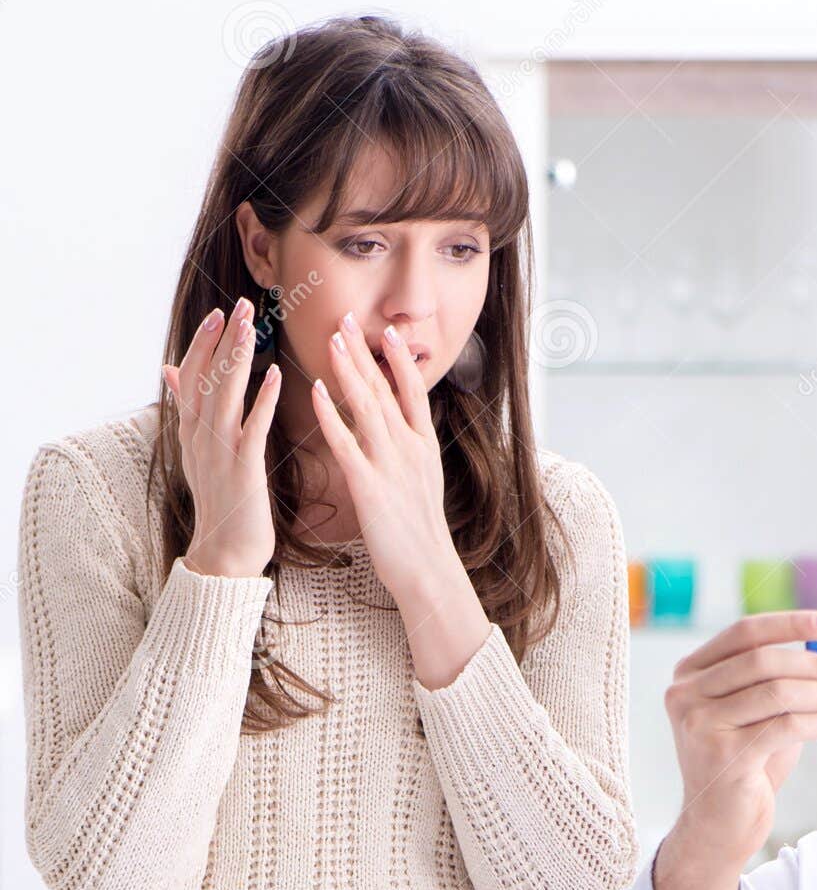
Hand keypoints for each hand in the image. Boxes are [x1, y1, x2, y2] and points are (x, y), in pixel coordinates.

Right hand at [162, 298, 281, 578]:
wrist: (225, 553)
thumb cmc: (221, 503)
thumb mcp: (196, 453)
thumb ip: (187, 410)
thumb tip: (169, 370)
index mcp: (191, 431)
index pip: (191, 376)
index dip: (204, 344)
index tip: (220, 315)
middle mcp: (200, 436)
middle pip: (207, 378)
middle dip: (223, 340)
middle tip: (241, 306)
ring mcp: (219, 452)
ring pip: (225, 395)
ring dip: (238, 359)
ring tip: (252, 327)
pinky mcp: (242, 470)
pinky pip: (252, 429)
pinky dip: (261, 402)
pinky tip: (274, 377)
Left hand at [311, 312, 460, 604]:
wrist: (428, 569)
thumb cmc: (420, 533)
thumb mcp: (423, 483)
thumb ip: (409, 453)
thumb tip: (397, 431)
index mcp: (424, 447)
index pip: (413, 392)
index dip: (400, 360)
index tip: (388, 332)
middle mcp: (410, 449)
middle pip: (386, 390)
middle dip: (365, 353)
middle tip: (348, 319)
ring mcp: (391, 465)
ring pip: (368, 407)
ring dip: (348, 371)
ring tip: (333, 340)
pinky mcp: (369, 486)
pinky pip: (346, 442)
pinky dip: (332, 414)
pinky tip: (316, 391)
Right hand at [655, 611, 816, 889]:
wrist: (717, 827)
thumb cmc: (742, 769)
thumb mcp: (760, 715)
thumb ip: (783, 681)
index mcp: (690, 675)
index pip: (743, 634)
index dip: (789, 624)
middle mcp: (687, 695)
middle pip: (765, 660)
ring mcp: (700, 723)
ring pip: (781, 692)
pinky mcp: (724, 753)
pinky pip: (789, 725)